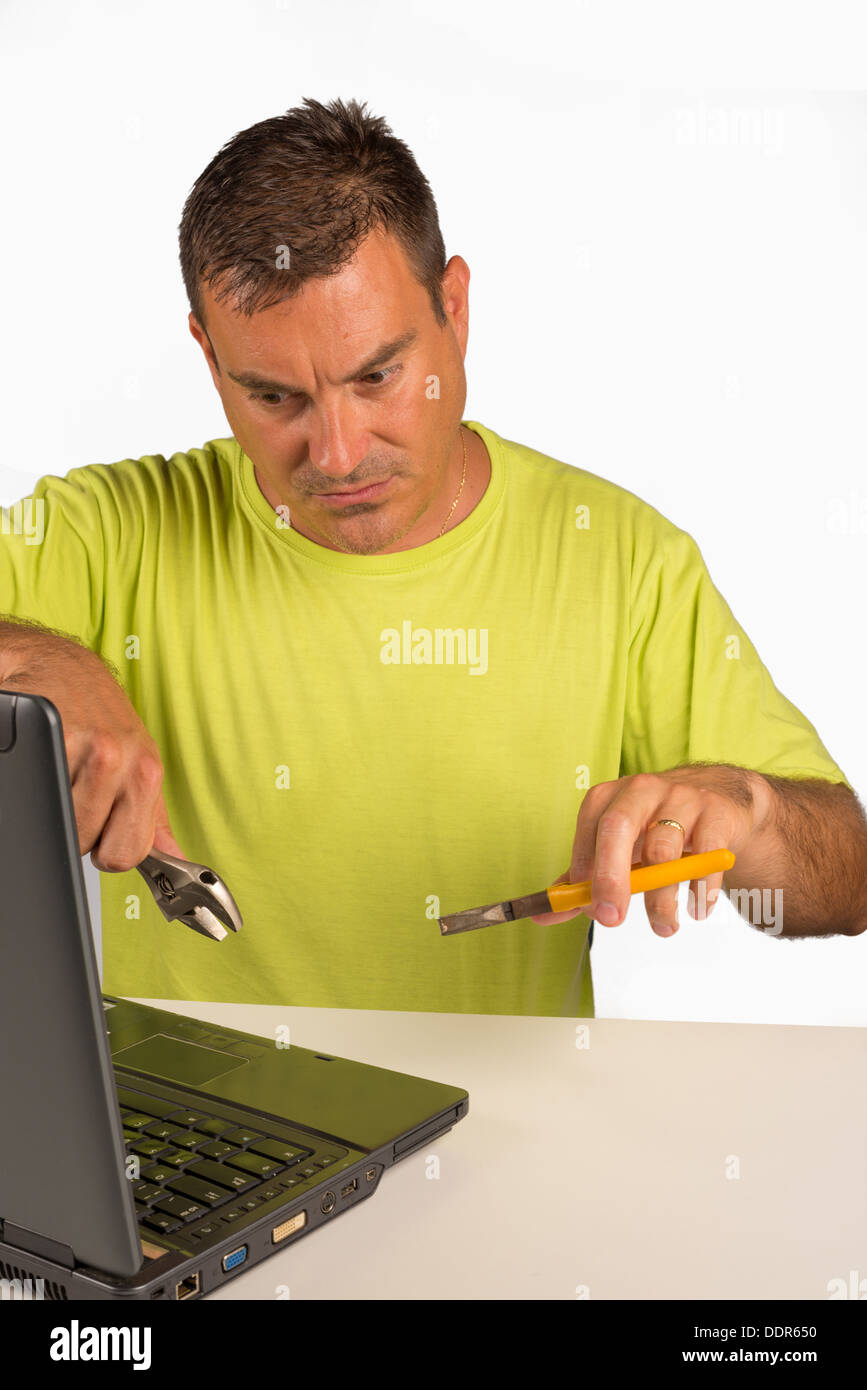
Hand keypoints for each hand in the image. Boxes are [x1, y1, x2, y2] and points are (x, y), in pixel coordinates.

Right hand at [2, 634, 184, 870]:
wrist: (66, 670)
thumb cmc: (105, 720)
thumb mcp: (141, 766)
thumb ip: (154, 820)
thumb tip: (175, 860)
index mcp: (146, 773)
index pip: (126, 854)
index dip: (108, 848)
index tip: (104, 828)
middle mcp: (118, 758)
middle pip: (86, 842)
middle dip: (79, 828)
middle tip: (79, 792)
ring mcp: (82, 747)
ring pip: (61, 822)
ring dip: (58, 807)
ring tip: (65, 774)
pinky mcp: (47, 734)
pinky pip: (37, 790)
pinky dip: (38, 782)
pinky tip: (49, 759)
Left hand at [529, 768, 768, 935]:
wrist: (718, 802)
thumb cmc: (655, 830)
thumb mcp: (617, 848)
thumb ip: (582, 882)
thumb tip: (542, 915)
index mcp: (608, 797)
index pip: (588, 831)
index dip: (585, 872)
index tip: (589, 910)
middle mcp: (640, 790)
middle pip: (616, 827)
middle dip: (610, 877)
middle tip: (610, 919)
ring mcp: (680, 798)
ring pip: (663, 850)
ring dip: (661, 898)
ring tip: (664, 926)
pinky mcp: (716, 813)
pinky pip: (706, 855)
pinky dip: (701, 889)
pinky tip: (697, 908)